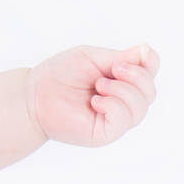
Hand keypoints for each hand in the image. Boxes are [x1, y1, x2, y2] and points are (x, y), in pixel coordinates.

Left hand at [26, 44, 158, 146]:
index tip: (137, 54)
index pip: (148, 73)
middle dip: (136, 76)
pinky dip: (113, 105)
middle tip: (113, 70)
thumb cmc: (59, 74)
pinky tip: (95, 101)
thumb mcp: (91, 58)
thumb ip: (120, 57)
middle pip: (149, 91)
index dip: (149, 63)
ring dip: (122, 90)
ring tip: (98, 85)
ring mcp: (115, 118)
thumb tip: (147, 51)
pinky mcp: (107, 132)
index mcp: (120, 80)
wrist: (34, 94)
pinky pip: (124, 119)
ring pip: (141, 106)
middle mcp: (122, 101)